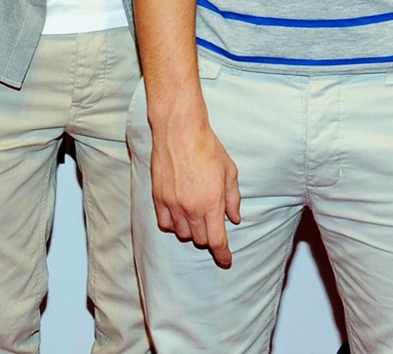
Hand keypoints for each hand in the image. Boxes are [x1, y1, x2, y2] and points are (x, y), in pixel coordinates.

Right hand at [149, 105, 240, 267]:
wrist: (179, 130)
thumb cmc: (207, 148)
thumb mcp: (230, 171)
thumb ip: (233, 198)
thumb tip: (234, 218)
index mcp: (212, 203)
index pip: (217, 242)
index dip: (223, 255)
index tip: (226, 261)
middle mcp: (192, 207)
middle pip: (200, 240)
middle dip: (209, 238)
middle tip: (212, 224)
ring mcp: (173, 204)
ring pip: (182, 234)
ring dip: (191, 231)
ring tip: (195, 217)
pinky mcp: (158, 197)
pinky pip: (165, 223)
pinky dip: (173, 224)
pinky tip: (179, 215)